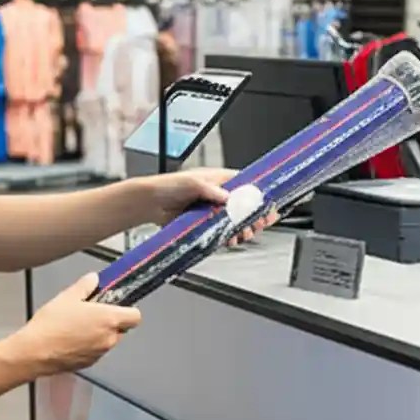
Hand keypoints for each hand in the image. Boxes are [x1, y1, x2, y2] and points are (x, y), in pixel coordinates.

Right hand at [15, 274, 140, 375]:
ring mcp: (100, 353)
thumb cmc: (51, 325)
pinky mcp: (89, 364)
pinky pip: (96, 352)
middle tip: (92, 313)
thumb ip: (85, 285)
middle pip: (122, 328)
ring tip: (77, 326)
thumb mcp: (68, 296)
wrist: (34, 352)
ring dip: (99, 334)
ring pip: (108, 340)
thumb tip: (94, 279)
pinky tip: (71, 339)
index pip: (135, 316)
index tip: (116, 305)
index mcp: (109, 319)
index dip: (128, 309)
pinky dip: (89, 346)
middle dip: (111, 321)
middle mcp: (109, 338)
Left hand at [139, 168, 279, 245]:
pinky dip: (229, 236)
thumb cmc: (168, 185)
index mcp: (220, 180)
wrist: (150, 203)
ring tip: (245, 233)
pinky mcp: (206, 224)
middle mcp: (219, 195)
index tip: (269, 204)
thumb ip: (211, 190)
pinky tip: (231, 239)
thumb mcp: (193, 182)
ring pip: (236, 221)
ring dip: (243, 228)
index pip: (247, 186)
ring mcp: (213, 211)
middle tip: (260, 224)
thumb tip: (228, 197)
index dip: (259, 196)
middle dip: (255, 215)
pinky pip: (223, 232)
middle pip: (245, 206)